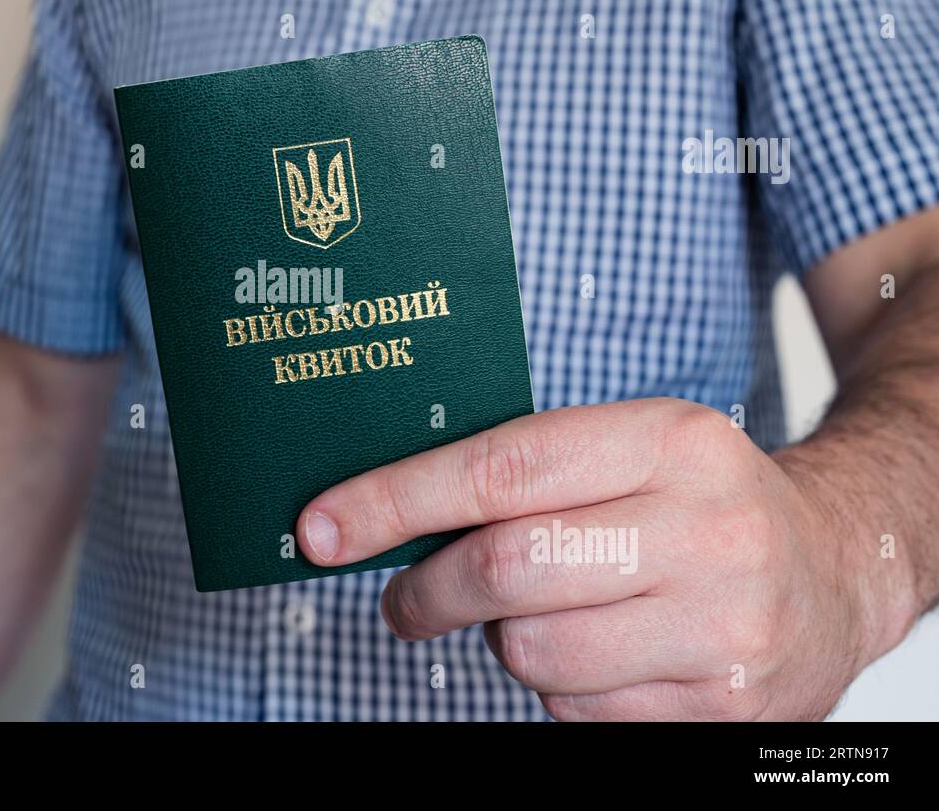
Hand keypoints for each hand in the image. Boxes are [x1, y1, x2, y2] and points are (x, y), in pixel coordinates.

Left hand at [296, 398, 898, 719]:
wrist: (832, 572)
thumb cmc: (699, 503)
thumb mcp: (631, 450)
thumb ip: (524, 471)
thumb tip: (381, 512)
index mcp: (671, 440)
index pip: (500, 467)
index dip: (394, 499)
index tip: (320, 527)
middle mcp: (707, 529)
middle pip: (504, 567)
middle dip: (426, 589)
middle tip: (403, 598)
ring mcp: (722, 627)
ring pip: (532, 652)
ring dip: (505, 640)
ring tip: (543, 615)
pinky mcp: (721, 709)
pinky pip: (576, 712)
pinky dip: (559, 689)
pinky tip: (600, 655)